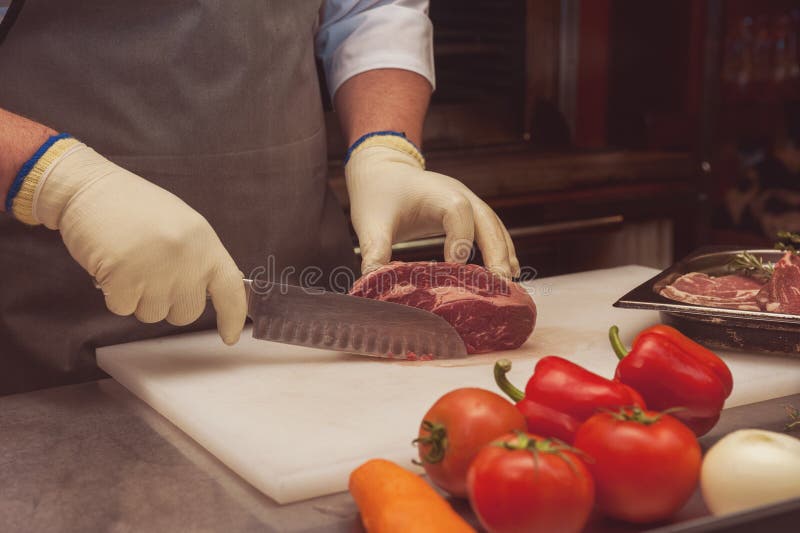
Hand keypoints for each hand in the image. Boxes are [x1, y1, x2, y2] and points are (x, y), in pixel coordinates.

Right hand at [34, 144, 245, 343]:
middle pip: (187, 313)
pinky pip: (123, 309)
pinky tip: (112, 265)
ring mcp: (156, 270)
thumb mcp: (183, 226)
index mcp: (205, 243)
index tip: (230, 336)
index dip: (233, 317)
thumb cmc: (135, 207)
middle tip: (151, 272)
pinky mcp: (124, 279)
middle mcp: (187, 259)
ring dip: (138, 298)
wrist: (89, 188)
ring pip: (153, 315)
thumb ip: (200, 258)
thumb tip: (214, 291)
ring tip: (130, 262)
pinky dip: (114, 294)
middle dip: (168, 303)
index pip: (231, 289)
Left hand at [345, 140, 519, 276]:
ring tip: (507, 287)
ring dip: (503, 255)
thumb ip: (373, 251)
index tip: (454, 268)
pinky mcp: (470, 214)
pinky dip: (501, 251)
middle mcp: (459, 194)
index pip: (457, 211)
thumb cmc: (378, 194)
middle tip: (498, 285)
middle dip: (495, 253)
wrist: (383, 171)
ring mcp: (469, 202)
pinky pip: (493, 231)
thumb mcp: (369, 223)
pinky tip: (506, 275)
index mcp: (435, 192)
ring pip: (495, 227)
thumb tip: (372, 286)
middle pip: (487, 221)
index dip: (460, 239)